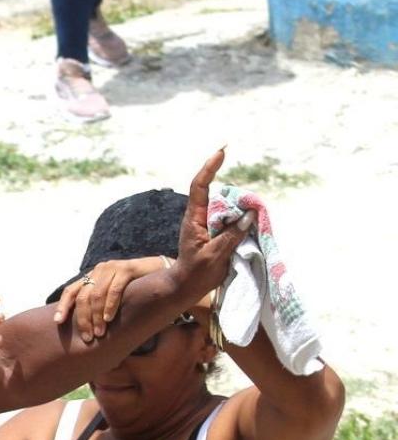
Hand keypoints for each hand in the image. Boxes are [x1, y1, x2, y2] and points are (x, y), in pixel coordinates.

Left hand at [53, 257, 164, 339]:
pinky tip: (109, 318)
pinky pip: (114, 289)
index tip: (58, 322)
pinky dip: (110, 305)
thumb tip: (86, 330)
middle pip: (82, 296)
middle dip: (83, 319)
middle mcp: (99, 270)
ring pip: (96, 294)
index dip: (63, 306)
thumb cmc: (138, 291)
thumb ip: (100, 307)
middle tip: (88, 337)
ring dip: (96, 316)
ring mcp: (112, 267)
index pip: (71, 291)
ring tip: (100, 333)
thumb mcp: (115, 298)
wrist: (165, 275)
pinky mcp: (127, 268)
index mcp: (92, 277)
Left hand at [174, 149, 255, 299]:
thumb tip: (250, 214)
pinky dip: (243, 220)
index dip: (210, 168)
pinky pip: (233, 220)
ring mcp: (209, 225)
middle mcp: (201, 217)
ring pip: (229, 208)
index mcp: (194, 219)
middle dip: (237, 196)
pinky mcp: (217, 233)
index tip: (221, 152)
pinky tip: (253, 226)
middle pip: (220, 195)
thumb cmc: (195, 272)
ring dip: (242, 209)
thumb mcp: (214, 255)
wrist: (187, 287)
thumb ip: (231, 235)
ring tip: (253, 220)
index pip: (200, 187)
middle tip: (252, 206)